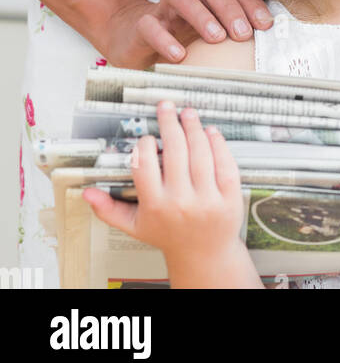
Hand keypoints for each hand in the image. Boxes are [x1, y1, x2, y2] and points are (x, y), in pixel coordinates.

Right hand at [82, 101, 260, 288]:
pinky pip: (224, 162)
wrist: (204, 255)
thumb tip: (87, 193)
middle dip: (170, 123)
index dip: (145, 145)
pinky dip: (218, 143)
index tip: (147, 137)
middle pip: (176, 151)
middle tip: (166, 106)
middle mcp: (181, 202)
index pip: (145, 165)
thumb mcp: (135, 226)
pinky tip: (210, 131)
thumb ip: (109, 210)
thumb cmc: (168, 235)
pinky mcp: (229, 197)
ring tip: (187, 113)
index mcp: (155, 206)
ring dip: (193, 127)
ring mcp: (207, 199)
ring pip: (200, 153)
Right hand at [103, 0, 273, 68]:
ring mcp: (163, 8)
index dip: (250, 1)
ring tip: (216, 38)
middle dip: (229, 7)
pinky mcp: (141, 25)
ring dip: (200, 14)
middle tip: (243, 34)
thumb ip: (233, 38)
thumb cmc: (181, 38)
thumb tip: (272, 52)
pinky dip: (165, 37)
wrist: (132, 39)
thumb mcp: (209, 38)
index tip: (265, 26)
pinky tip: (180, 55)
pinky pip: (150, 24)